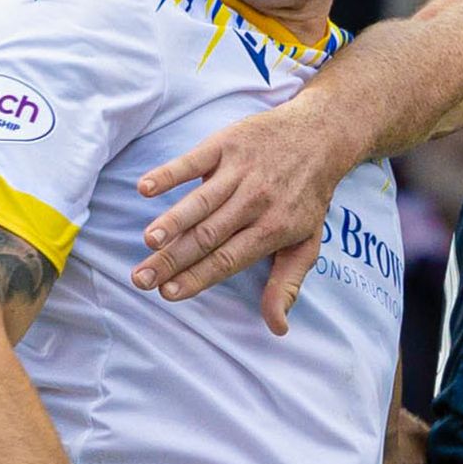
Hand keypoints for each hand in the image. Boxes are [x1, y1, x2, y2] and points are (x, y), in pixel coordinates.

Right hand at [131, 101, 356, 333]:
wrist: (320, 136)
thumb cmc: (309, 197)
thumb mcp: (307, 243)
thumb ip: (287, 284)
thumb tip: (277, 328)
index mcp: (273, 229)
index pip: (228, 259)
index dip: (198, 277)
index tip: (169, 294)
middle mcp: (256, 202)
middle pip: (208, 235)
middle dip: (173, 260)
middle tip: (141, 279)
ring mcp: (240, 171)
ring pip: (201, 201)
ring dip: (172, 221)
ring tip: (148, 241)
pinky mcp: (227, 144)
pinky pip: (194, 161)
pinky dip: (169, 174)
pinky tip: (146, 188)